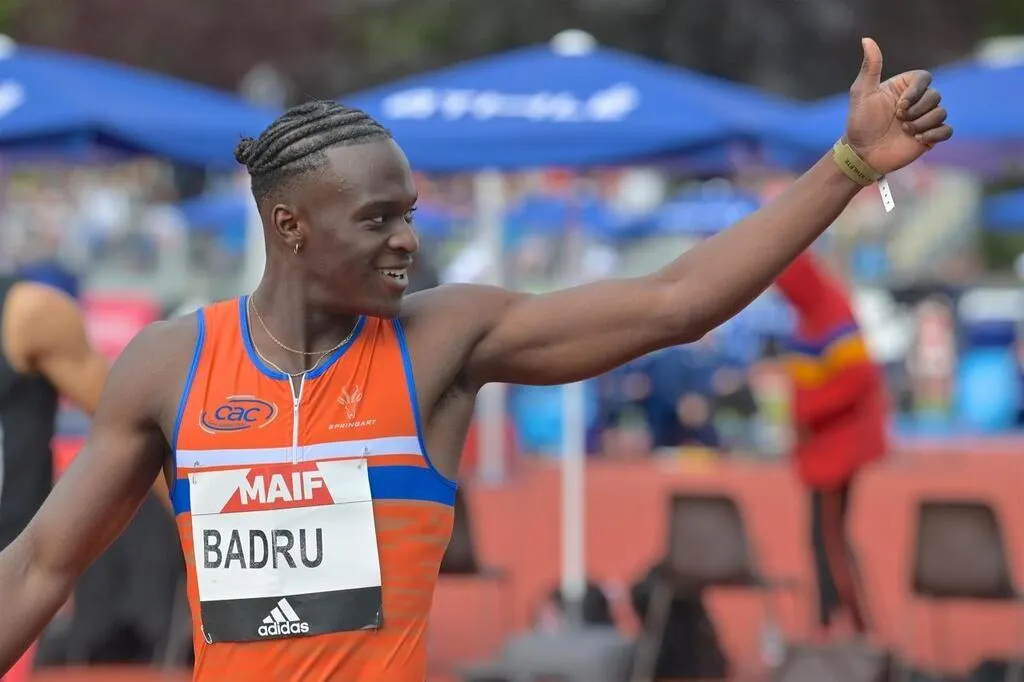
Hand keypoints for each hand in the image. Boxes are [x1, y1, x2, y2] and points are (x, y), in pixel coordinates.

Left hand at [845, 38, 952, 173]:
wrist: (863, 153)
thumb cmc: (860, 123)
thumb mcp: (862, 93)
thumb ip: (870, 67)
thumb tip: (866, 40)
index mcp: (904, 88)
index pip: (925, 77)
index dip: (916, 92)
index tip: (898, 105)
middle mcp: (917, 101)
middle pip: (935, 95)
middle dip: (916, 110)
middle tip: (898, 121)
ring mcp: (924, 119)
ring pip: (941, 113)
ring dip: (922, 124)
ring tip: (904, 131)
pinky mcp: (930, 136)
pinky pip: (947, 130)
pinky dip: (934, 134)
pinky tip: (917, 140)